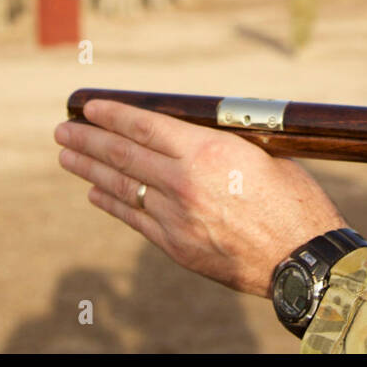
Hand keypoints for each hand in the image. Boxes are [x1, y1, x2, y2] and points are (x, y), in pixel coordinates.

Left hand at [55, 100, 346, 296]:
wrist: (303, 259)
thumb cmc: (293, 201)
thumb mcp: (262, 154)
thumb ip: (219, 144)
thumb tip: (189, 131)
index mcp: (208, 151)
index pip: (146, 125)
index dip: (113, 114)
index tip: (89, 106)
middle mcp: (185, 182)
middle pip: (123, 154)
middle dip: (88, 140)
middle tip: (63, 130)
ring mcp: (177, 217)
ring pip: (122, 186)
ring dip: (90, 169)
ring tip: (67, 156)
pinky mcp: (176, 246)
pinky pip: (134, 219)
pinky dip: (111, 203)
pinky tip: (95, 192)